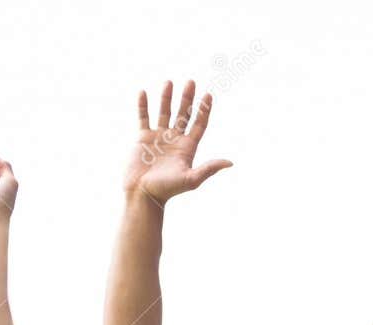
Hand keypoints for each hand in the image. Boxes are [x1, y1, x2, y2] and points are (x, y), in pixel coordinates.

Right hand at [125, 80, 231, 203]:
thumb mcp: (192, 179)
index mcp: (188, 148)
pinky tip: (144, 92)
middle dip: (187, 99)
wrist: (143, 194)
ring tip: (169, 82)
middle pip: (183, 115)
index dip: (204, 110)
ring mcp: (158, 137)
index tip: (208, 95)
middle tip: (191, 81)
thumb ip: (209, 168)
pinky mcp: (142, 138)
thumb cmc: (168, 189)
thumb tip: (230, 162)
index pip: (199, 124)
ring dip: (166, 98)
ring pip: (164, 112)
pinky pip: (143, 118)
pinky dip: (143, 106)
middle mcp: (174, 140)